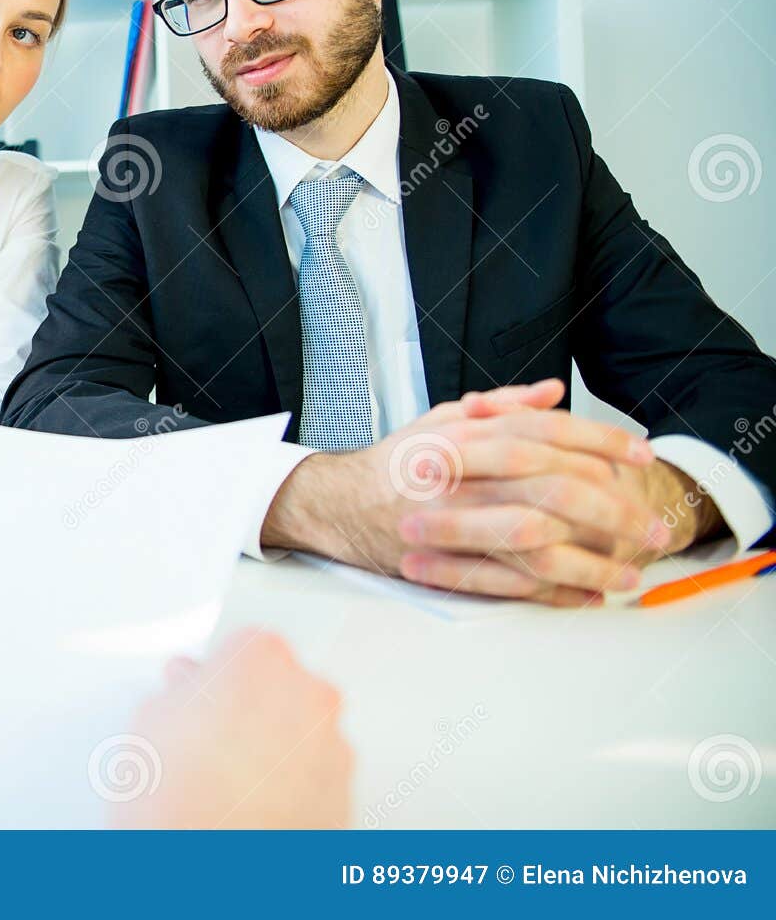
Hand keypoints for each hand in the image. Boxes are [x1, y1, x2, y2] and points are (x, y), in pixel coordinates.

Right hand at [109, 628, 351, 828]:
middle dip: (254, 706)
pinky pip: (318, 778)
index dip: (220, 673)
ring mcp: (332, 747)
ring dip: (276, 747)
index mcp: (263, 658)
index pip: (246, 645)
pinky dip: (295, 787)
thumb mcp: (151, 719)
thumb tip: (187, 695)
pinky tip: (253, 805)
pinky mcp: (343, 797)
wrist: (201, 862)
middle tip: (214, 737)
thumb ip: (181, 692)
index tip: (207, 693)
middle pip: (283, 685)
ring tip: (231, 780)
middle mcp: (309, 695)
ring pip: (303, 733)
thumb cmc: (177, 797)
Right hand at [264, 379, 669, 605]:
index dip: (600, 442)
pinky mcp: (445, 566)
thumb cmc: (397, 463)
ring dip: (592, 563)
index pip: (545, 433)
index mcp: (463, 438)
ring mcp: (452, 526)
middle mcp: (460, 479)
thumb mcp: (444, 420)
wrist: (338, 504)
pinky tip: (587, 595)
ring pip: (537, 545)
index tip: (642, 455)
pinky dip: (554, 594)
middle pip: (552, 491)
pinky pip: (509, 585)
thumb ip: (502, 406)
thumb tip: (554, 394)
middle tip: (651, 525)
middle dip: (613, 510)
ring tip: (630, 572)